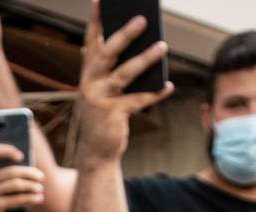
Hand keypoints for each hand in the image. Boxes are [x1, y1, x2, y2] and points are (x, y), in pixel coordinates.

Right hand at [0, 145, 44, 211]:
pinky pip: (16, 199)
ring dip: (31, 186)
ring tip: (40, 188)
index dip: (8, 150)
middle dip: (29, 173)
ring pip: (15, 184)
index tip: (22, 156)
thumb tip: (26, 162)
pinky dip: (30, 198)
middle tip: (41, 177)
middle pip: (10, 171)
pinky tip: (39, 198)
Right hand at [75, 0, 171, 164]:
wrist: (96, 152)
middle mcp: (90, 83)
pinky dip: (155, 93)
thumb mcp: (104, 91)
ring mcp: (99, 99)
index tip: (100, 0)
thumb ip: (114, 70)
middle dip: (125, 35)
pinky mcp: (112, 115)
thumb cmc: (104, 116)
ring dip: (145, 59)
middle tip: (143, 19)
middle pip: (108, 52)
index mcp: (88, 73)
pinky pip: (137, 100)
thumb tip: (142, 48)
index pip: (91, 41)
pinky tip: (168, 85)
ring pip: (124, 74)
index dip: (95, 21)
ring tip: (163, 46)